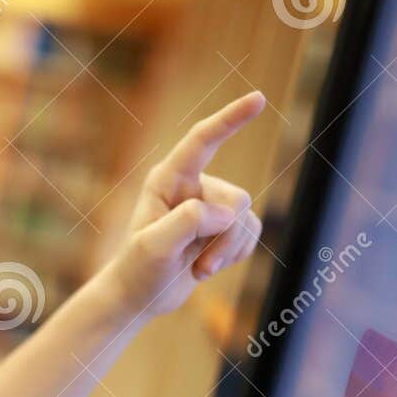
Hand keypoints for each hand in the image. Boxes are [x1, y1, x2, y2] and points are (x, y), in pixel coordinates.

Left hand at [94, 90, 266, 320]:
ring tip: (199, 269)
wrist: (139, 297)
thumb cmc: (138, 270)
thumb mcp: (155, 247)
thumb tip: (226, 212)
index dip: (231, 119)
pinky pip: (251, 232)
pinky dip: (236, 254)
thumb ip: (187, 222)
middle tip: (200, 265)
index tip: (258, 99)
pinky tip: (209, 266)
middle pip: (235, 199)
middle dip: (225, 236)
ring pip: (246, 218)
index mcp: (168, 179)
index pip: (203, 140)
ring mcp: (208, 206)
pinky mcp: (221, 227)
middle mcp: (191, 186)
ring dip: (228, 250)